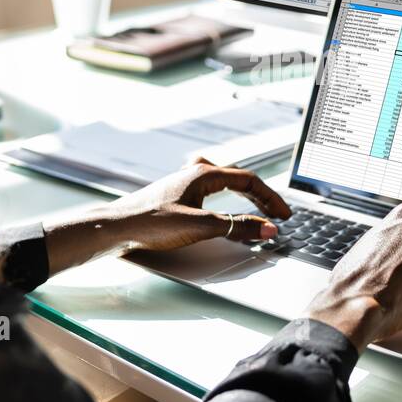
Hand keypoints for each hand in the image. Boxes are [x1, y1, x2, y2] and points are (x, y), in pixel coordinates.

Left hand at [110, 156, 290, 251]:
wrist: (117, 228)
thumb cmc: (151, 223)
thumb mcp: (201, 226)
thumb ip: (238, 227)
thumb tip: (267, 228)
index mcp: (204, 174)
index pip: (250, 180)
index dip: (271, 198)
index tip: (284, 215)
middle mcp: (196, 173)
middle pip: (240, 179)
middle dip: (262, 197)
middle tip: (278, 214)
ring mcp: (186, 182)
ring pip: (226, 183)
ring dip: (246, 196)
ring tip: (259, 209)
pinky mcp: (178, 195)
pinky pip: (213, 191)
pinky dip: (229, 199)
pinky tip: (227, 207)